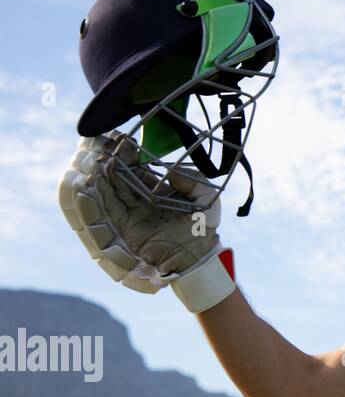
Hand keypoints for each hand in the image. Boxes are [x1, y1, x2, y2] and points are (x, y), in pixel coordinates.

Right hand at [57, 132, 234, 310]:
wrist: (199, 258)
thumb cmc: (203, 227)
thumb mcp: (205, 196)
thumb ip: (193, 178)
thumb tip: (171, 173)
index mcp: (153, 192)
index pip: (133, 169)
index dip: (126, 155)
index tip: (119, 139)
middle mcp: (137, 203)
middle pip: (115, 179)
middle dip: (105, 162)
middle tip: (96, 145)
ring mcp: (127, 217)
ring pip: (105, 193)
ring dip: (96, 178)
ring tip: (89, 160)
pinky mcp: (121, 232)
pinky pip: (103, 213)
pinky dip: (94, 200)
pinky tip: (87, 185)